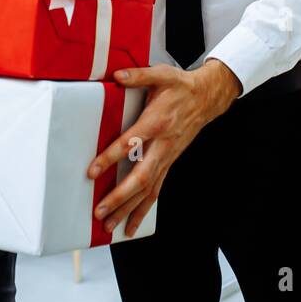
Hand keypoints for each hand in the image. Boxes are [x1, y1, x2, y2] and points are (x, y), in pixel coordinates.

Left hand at [86, 58, 240, 237]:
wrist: (208, 98)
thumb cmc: (181, 87)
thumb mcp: (161, 75)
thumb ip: (138, 75)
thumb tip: (116, 75)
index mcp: (157, 122)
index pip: (131, 144)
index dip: (111, 158)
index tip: (92, 171)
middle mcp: (163, 145)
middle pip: (141, 177)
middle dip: (120, 197)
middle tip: (100, 210)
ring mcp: (167, 158)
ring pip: (148, 190)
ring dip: (128, 210)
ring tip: (109, 226)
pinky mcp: (169, 164)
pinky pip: (155, 192)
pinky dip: (142, 211)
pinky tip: (130, 227)